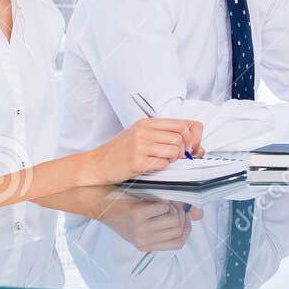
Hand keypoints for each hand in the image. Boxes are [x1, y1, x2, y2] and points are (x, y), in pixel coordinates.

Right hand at [85, 117, 202, 185]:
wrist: (98, 164)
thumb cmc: (119, 151)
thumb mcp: (139, 134)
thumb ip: (160, 133)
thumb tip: (187, 138)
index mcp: (146, 122)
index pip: (179, 123)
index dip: (190, 135)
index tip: (190, 145)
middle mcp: (144, 131)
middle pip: (179, 136)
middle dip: (185, 149)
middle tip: (180, 156)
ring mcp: (140, 146)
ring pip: (174, 150)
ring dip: (174, 159)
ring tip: (166, 161)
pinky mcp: (137, 162)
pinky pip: (162, 163)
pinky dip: (164, 166)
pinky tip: (155, 166)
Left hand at [100, 193, 201, 251]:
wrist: (103, 202)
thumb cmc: (125, 209)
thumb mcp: (145, 222)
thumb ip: (170, 221)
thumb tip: (197, 215)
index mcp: (147, 245)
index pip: (178, 242)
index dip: (186, 228)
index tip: (185, 217)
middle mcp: (144, 241)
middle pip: (179, 229)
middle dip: (181, 214)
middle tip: (172, 205)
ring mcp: (141, 229)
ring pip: (174, 218)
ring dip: (172, 206)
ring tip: (162, 202)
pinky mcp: (138, 216)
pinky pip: (164, 207)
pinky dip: (163, 199)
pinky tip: (154, 198)